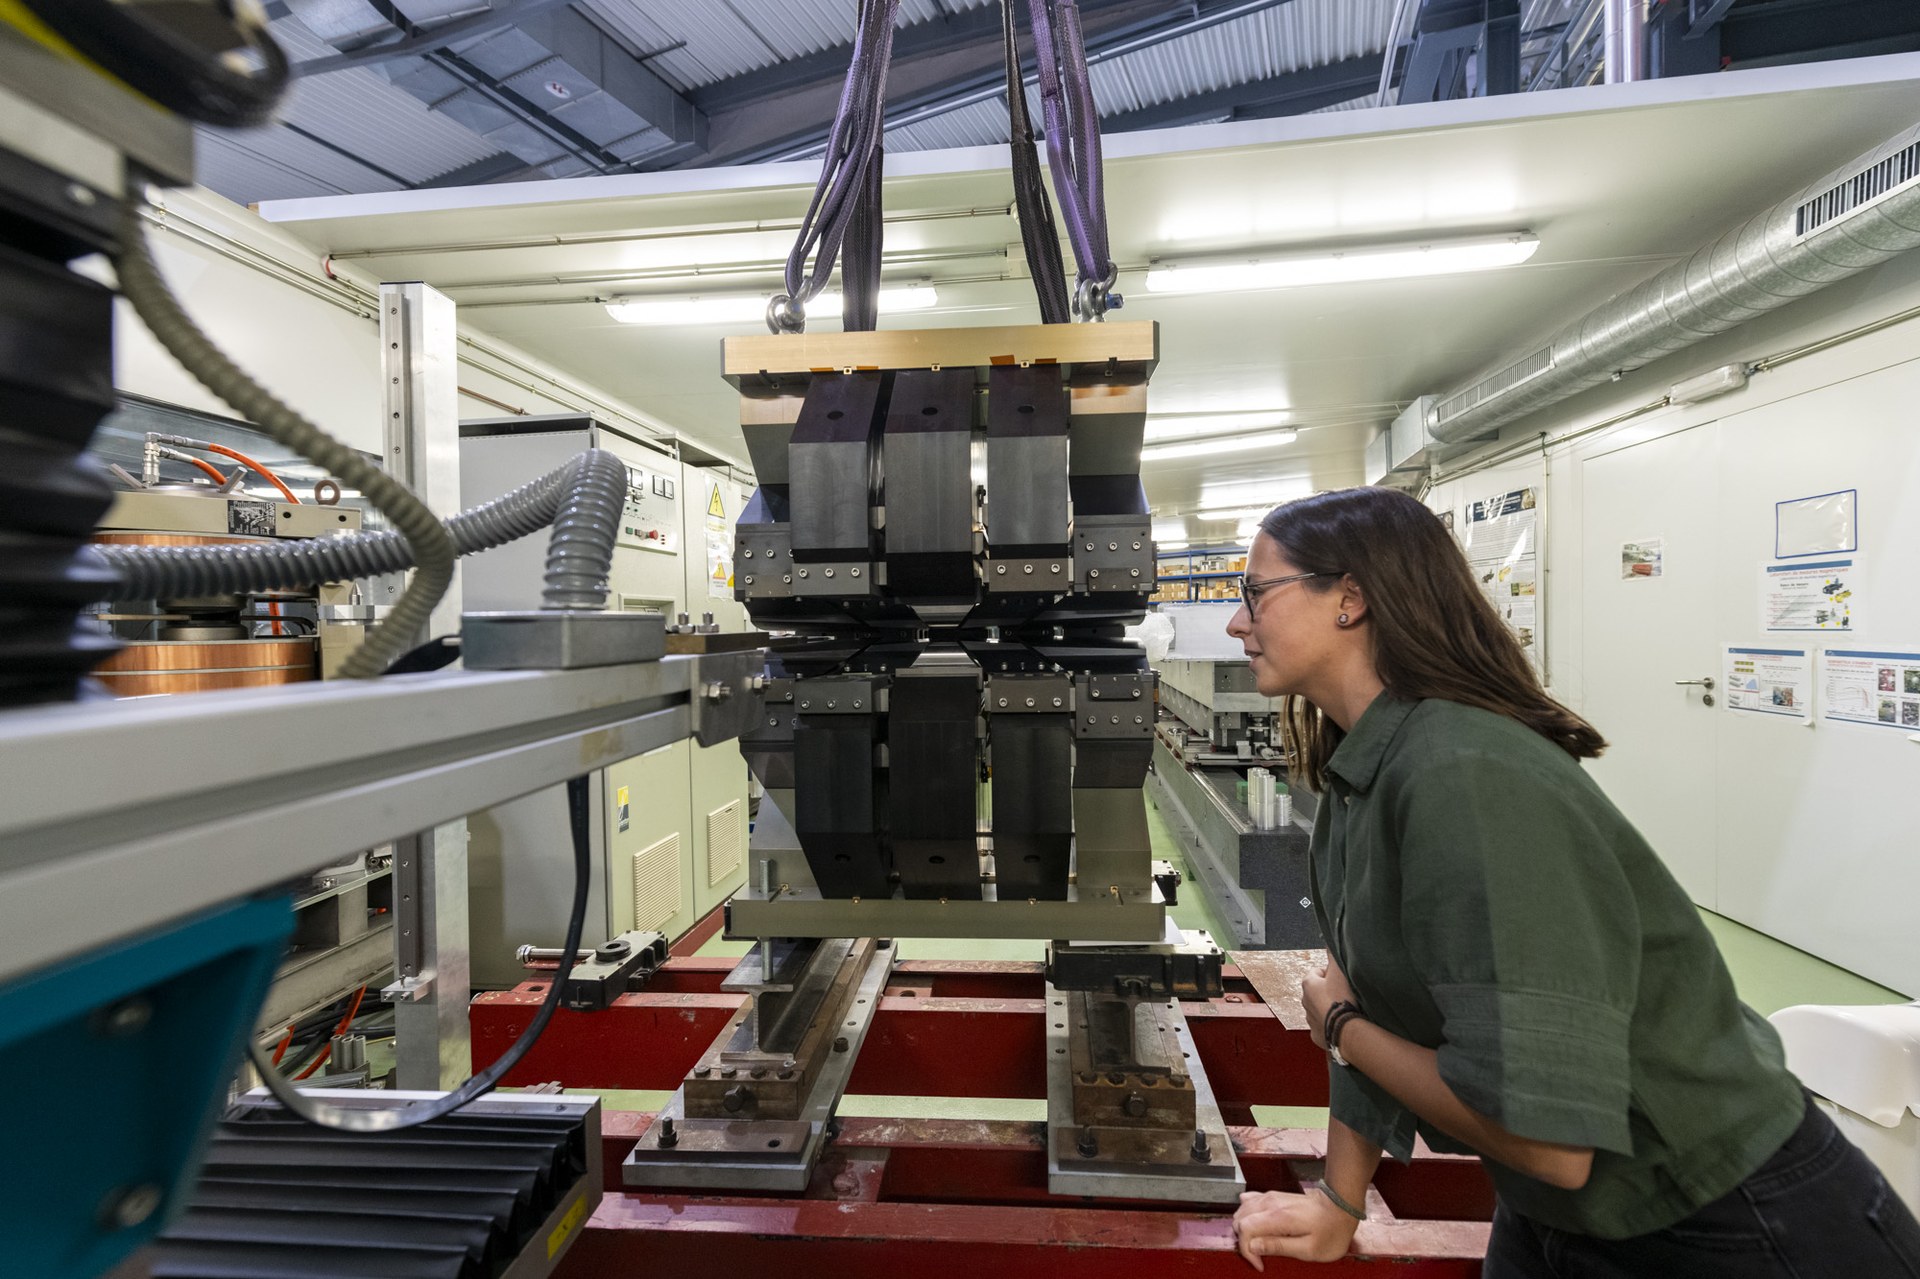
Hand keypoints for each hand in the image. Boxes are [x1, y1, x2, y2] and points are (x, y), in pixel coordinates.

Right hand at [1232, 1188, 1359, 1267]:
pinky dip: (1247, 1216)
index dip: (1247, 1251)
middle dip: (1244, 1241)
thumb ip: (1279, 1247)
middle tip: (1260, 1256)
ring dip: (1244, 1229)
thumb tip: (1253, 1246)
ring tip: (1259, 1244)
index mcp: (1278, 1217)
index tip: (1260, 1264)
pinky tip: (1257, 1226)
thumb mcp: (1309, 1249)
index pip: (1245, 1230)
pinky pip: (1250, 1202)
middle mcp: (1270, 1203)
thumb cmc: (1331, 1231)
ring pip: (1242, 1210)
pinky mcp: (1274, 1196)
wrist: (1342, 1206)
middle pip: (1239, 1219)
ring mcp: (1271, 1197)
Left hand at [1300, 953, 1356, 1049]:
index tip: (1340, 978)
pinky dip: (1331, 1025)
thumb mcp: (1340, 971)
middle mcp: (1305, 1001)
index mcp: (1308, 984)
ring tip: (1345, 1009)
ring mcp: (1310, 1019)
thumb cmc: (1342, 1000)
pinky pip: (1323, 1027)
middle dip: (1329, 991)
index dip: (1330, 973)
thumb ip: (1333, 955)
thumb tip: (1330, 941)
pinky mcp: (1317, 1035)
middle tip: (1345, 993)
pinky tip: (1341, 1023)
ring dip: (1329, 1008)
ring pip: (1319, 1009)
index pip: (1317, 972)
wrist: (1345, 1030)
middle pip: (1317, 991)